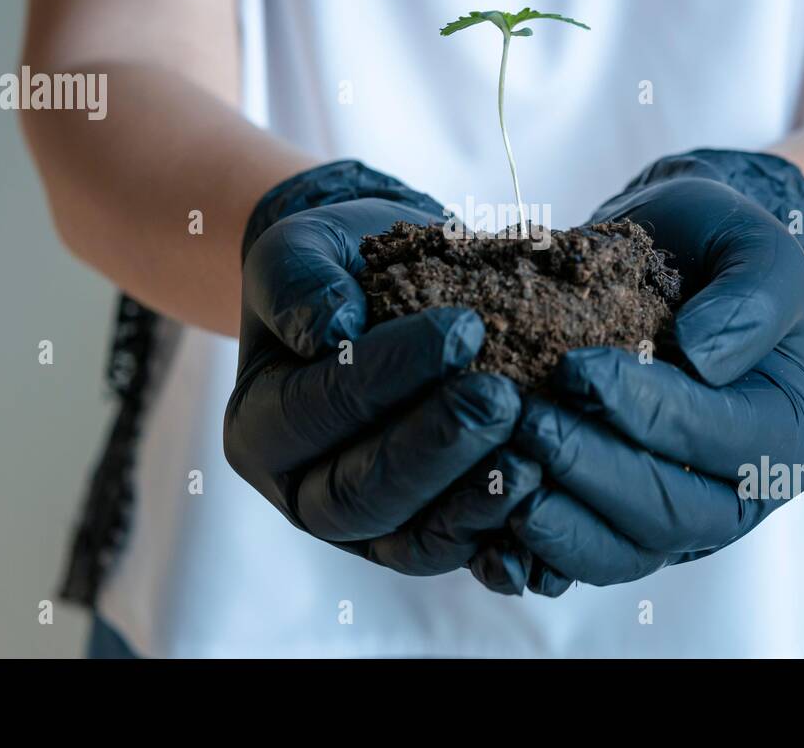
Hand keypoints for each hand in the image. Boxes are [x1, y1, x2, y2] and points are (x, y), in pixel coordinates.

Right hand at [224, 162, 540, 584]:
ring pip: (412, 539)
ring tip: (531, 459)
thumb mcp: (299, 249)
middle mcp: (302, 492)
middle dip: (437, 446)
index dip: (386, 375)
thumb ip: (300, 280)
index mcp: (259, 427)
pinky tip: (544, 507)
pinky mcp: (421, 539)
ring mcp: (364, 529)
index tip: (461, 329)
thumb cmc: (337, 269)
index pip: (317, 411)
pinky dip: (502, 543)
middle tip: (501, 397)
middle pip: (361, 493)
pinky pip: (459, 554)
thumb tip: (331, 331)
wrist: (380, 291)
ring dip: (473, 504)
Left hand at [472, 152, 803, 594]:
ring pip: (620, 553)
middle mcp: (738, 496)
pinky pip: (578, 561)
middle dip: (591, 470)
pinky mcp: (619, 530)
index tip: (577, 367)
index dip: (647, 410)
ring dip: (557, 523)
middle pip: (668, 513)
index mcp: (784, 435)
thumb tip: (703, 356)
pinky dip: (533, 555)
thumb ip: (748, 294)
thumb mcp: (754, 247)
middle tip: (526, 423)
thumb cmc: (717, 255)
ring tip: (500, 473)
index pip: (719, 440)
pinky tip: (487, 529)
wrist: (675, 266)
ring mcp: (677, 523)